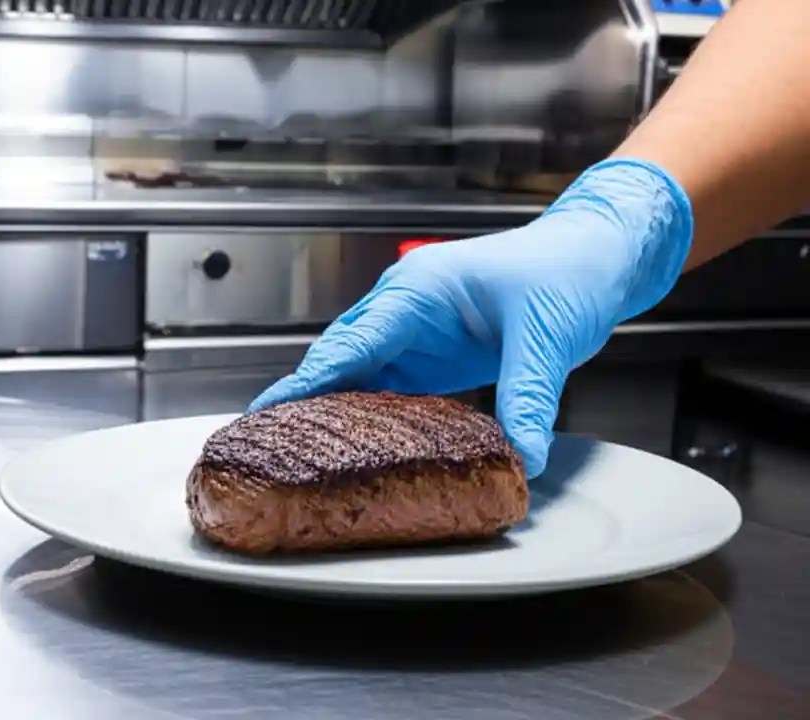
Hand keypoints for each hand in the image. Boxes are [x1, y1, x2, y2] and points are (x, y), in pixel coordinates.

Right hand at [250, 159, 692, 477]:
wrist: (595, 257)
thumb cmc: (566, 271)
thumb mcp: (546, 337)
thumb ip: (528, 397)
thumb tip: (522, 458)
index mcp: (418, 292)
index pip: (351, 343)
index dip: (307, 380)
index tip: (267, 410)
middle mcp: (402, 312)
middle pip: (339, 361)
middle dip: (302, 401)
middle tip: (266, 445)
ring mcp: (411, 335)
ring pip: (353, 377)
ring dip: (329, 412)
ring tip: (294, 455)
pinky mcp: (425, 358)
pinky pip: (382, 390)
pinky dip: (363, 418)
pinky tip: (350, 449)